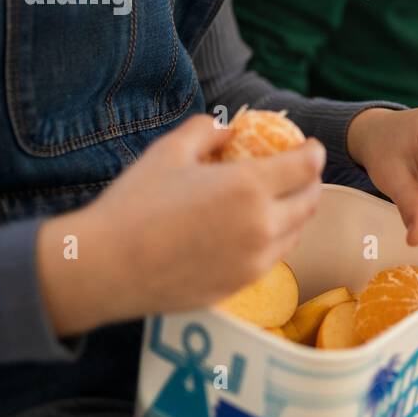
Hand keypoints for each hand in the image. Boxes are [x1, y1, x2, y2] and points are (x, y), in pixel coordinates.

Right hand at [36, 114, 326, 338]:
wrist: (105, 267)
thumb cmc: (134, 204)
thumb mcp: (169, 151)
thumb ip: (206, 131)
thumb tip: (229, 131)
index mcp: (249, 186)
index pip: (306, 166)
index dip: (312, 152)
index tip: (309, 147)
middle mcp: (262, 225)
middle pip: (310, 200)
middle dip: (310, 182)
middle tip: (299, 173)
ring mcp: (255, 260)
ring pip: (296, 232)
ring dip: (295, 213)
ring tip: (279, 200)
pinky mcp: (242, 285)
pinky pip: (274, 257)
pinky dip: (276, 239)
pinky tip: (255, 230)